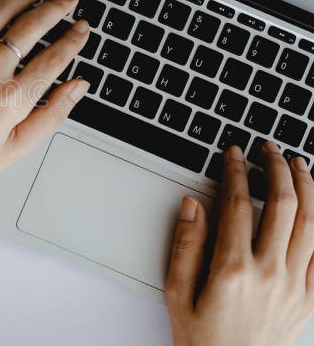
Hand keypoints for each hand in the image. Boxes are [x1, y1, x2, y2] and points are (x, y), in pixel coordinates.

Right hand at [167, 143, 313, 345]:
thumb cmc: (203, 339)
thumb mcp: (177, 294)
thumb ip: (184, 245)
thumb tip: (192, 205)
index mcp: (232, 269)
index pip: (240, 204)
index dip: (237, 172)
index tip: (234, 154)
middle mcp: (270, 273)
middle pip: (284, 205)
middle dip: (278, 169)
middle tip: (270, 150)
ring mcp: (296, 286)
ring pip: (313, 223)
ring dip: (308, 187)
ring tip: (300, 165)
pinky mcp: (309, 299)